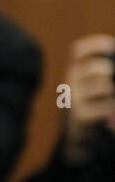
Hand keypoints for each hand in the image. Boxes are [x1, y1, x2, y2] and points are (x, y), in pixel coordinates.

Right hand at [61, 33, 114, 163]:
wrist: (79, 137)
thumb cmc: (93, 106)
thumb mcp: (94, 86)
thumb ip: (103, 75)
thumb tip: (114, 65)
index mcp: (76, 71)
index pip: (79, 50)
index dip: (96, 44)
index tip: (112, 45)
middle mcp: (71, 82)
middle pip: (92, 67)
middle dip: (107, 69)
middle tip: (110, 76)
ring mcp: (74, 100)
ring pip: (102, 86)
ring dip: (111, 90)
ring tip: (110, 97)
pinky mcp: (79, 116)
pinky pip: (104, 107)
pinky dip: (111, 110)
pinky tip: (110, 116)